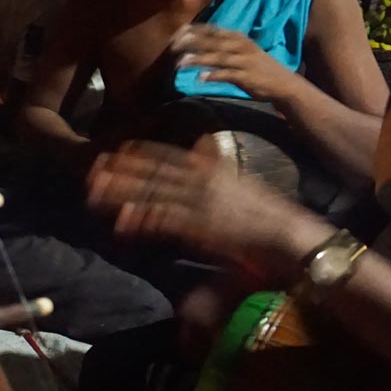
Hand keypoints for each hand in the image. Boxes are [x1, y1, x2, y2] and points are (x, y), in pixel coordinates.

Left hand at [86, 141, 332, 286]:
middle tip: (90, 171)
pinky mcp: (209, 229)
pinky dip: (144, 221)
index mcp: (216, 170)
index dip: (142, 152)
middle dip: (121, 171)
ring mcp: (207, 204)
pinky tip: (121, 224)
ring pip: (155, 194)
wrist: (299, 241)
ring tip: (92, 195)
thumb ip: (217, 171)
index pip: (172, 155)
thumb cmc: (272, 224)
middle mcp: (208, 182)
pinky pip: (169, 222)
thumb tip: (202, 150)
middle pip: (155, 172)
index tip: (117, 150)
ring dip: (122, 194)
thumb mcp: (241, 189)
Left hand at [170, 24, 302, 104]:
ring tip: (180, 63)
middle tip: (172, 46)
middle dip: (191, 42)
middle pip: (212, 41)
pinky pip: (227, 75)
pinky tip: (199, 79)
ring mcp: (243, 61)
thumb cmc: (257, 66)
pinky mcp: (246, 77)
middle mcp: (240, 46)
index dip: (193, 30)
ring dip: (198, 59)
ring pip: (217, 57)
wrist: (283, 82)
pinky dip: (213, 76)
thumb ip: (221, 45)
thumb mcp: (241, 49)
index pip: (212, 30)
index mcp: (237, 37)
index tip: (175, 34)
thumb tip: (196, 42)